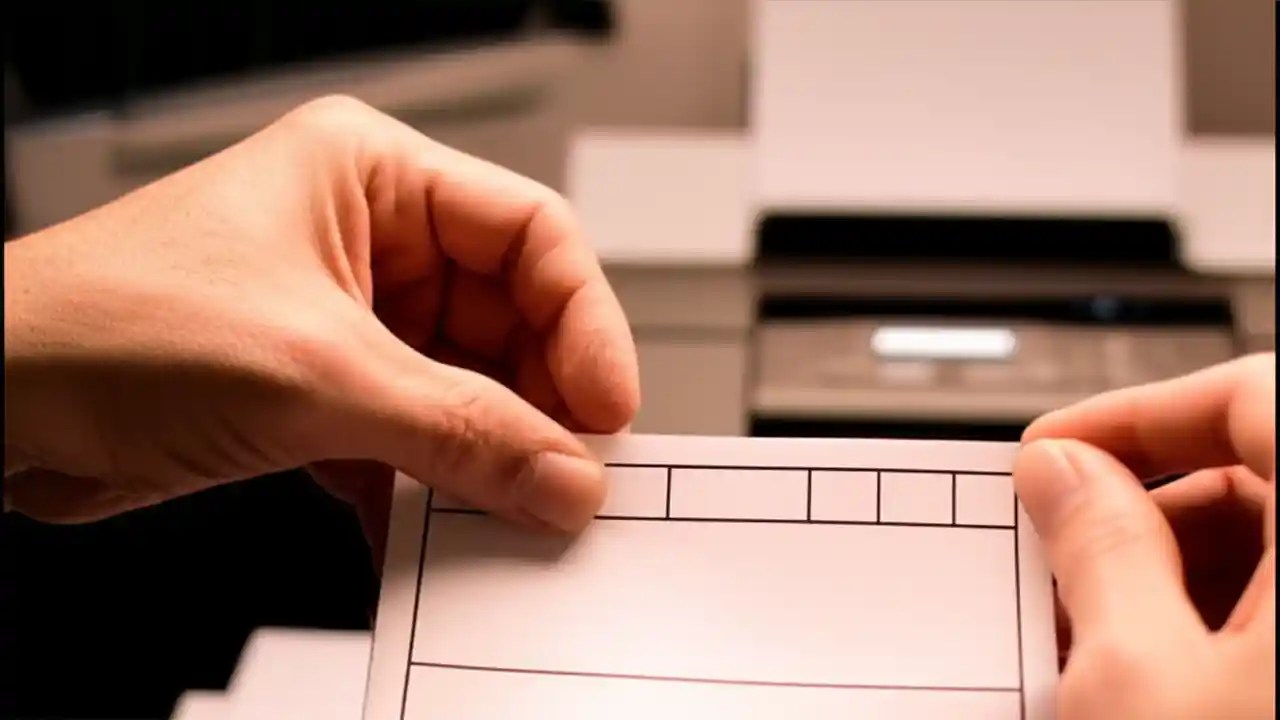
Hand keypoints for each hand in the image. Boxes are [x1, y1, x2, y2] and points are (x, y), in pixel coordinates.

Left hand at [3, 96, 639, 558]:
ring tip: (517, 510)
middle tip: (571, 476)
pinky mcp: (318, 391)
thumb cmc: (104, 325)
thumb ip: (458, 430)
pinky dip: (429, 486)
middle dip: (540, 401)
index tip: (608, 407)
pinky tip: (439, 529)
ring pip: (462, 387)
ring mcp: (345, 318)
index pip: (528, 235)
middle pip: (506, 318)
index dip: (584, 320)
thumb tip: (563, 473)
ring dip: (488, 453)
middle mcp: (366, 237)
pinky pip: (410, 436)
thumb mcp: (316, 374)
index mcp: (371, 175)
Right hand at [1017, 353, 1273, 718]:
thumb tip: (1060, 470)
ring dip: (1180, 582)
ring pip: (1277, 551)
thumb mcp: (1139, 682)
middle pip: (1265, 475)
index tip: (1058, 450)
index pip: (1253, 394)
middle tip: (1069, 566)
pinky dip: (1229, 632)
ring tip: (1104, 648)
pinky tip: (1161, 685)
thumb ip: (1099, 551)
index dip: (1140, 411)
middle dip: (1150, 514)